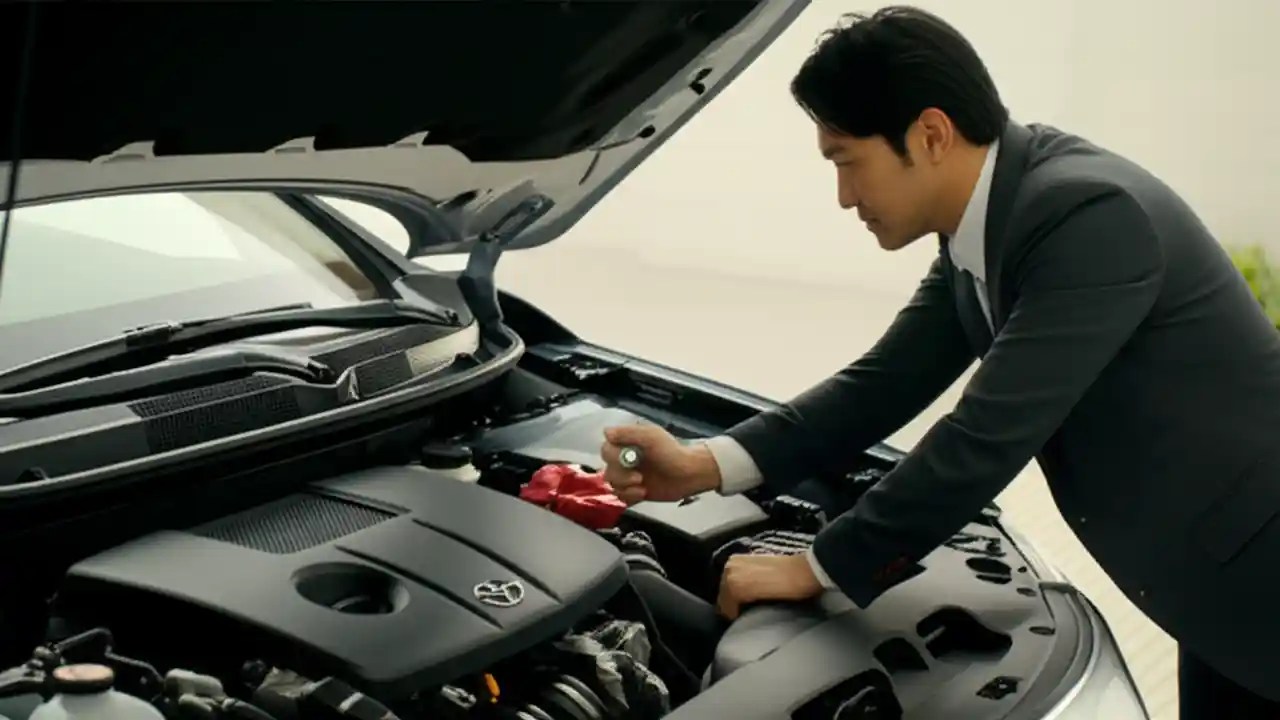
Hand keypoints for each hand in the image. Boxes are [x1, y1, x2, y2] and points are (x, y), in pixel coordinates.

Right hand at [599, 424, 720, 504]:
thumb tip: (606, 433)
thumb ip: (628, 433)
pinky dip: (629, 496)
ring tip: (642, 486)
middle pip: (607, 468)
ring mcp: (629, 476)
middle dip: (621, 475)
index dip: (613, 457)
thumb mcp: (652, 437)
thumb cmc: (672, 452)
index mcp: (627, 443)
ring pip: (613, 484)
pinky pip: (620, 496)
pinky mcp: (633, 491)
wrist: (689, 475)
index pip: (606, 449)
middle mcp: (625, 459)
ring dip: (626, 487)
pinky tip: (643, 493)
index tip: (627, 460)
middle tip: (638, 477)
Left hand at [716, 554, 823, 619]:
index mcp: (735, 560)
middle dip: (733, 605)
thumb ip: (749, 578)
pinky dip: (738, 616)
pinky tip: (751, 616)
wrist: (802, 571)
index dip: (733, 599)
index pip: (725, 586)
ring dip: (736, 611)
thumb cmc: (789, 572)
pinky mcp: (736, 589)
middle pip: (722, 595)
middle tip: (747, 613)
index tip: (744, 607)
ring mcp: (730, 576)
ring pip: (724, 603)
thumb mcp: (763, 571)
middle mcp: (729, 565)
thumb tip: (743, 596)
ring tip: (751, 615)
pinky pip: (729, 610)